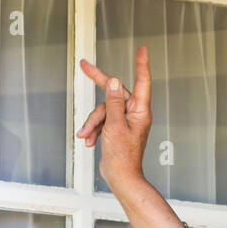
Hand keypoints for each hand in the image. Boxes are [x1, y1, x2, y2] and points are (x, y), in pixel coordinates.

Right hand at [76, 45, 152, 188]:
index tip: (142, 50)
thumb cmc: (123, 156)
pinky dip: (94, 130)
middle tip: (84, 65)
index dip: (141, 64)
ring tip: (87, 135)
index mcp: (140, 111)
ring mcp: (125, 121)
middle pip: (114, 92)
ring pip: (103, 110)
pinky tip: (90, 140)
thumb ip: (113, 102)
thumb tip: (113, 82)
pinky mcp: (116, 128)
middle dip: (97, 88)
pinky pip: (102, 121)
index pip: (142, 82)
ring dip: (93, 123)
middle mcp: (135, 114)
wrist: (120, 177)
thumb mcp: (114, 125)